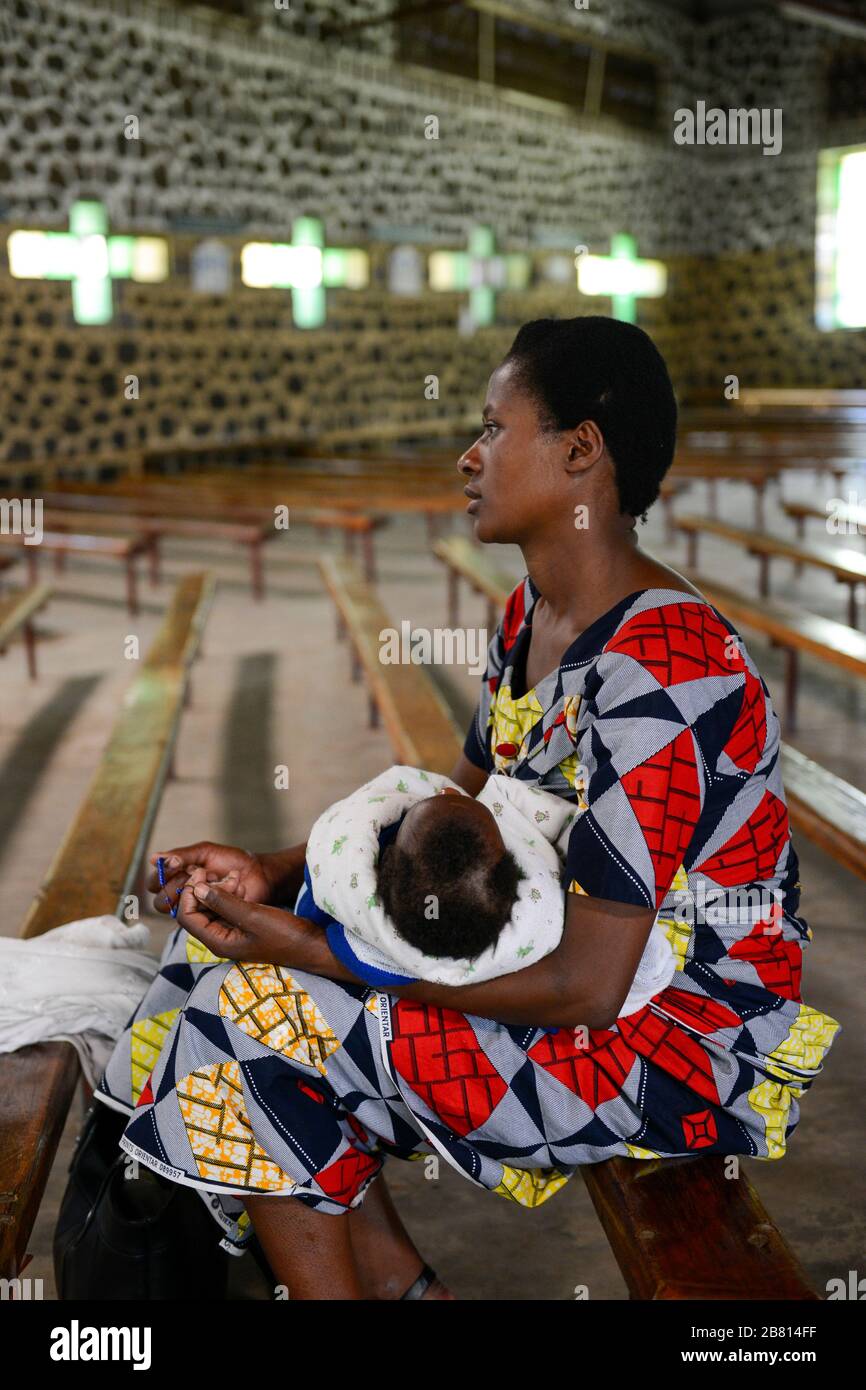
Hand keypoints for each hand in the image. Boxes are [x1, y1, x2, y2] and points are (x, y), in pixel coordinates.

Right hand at [146, 842, 272, 916]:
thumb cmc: (232, 861)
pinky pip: (201, 916)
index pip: (154, 884)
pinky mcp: (210, 920)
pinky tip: (230, 886)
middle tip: (199, 874)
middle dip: (178, 887)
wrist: (259, 872)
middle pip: (160, 902)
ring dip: (197, 892)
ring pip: (178, 911)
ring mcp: (196, 910)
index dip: (162, 876)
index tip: (179, 866)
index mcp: (176, 878)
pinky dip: (216, 897)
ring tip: (215, 879)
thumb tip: (153, 859)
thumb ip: (182, 855)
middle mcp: (182, 896)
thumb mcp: (206, 852)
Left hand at [177, 867, 317, 966]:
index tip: (202, 875)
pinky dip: (229, 893)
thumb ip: (223, 902)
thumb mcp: (252, 915)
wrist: (310, 945)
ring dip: (218, 889)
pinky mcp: (241, 926)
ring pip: (211, 907)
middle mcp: (220, 939)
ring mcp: (231, 933)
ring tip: (235, 878)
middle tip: (223, 875)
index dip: (189, 895)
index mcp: (218, 942)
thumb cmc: (284, 934)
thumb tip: (196, 889)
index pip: (187, 917)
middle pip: (197, 911)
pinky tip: (240, 883)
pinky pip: (225, 907)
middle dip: (205, 890)